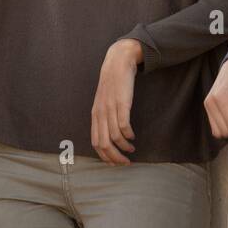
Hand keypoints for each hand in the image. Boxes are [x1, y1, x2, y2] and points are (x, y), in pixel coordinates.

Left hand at [90, 39, 141, 164]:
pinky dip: (128, 135)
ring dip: (124, 147)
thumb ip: (105, 117)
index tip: (114, 163)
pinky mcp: (121, 103)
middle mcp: (100, 114)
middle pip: (104, 144)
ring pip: (114, 137)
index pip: (95, 142)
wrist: (117, 64)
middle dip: (114, 157)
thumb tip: (110, 135)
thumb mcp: (104, 102)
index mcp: (95, 115)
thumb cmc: (112, 85)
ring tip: (131, 149)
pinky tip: (132, 136)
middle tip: (125, 162)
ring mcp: (110, 109)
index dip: (105, 156)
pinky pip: (123, 125)